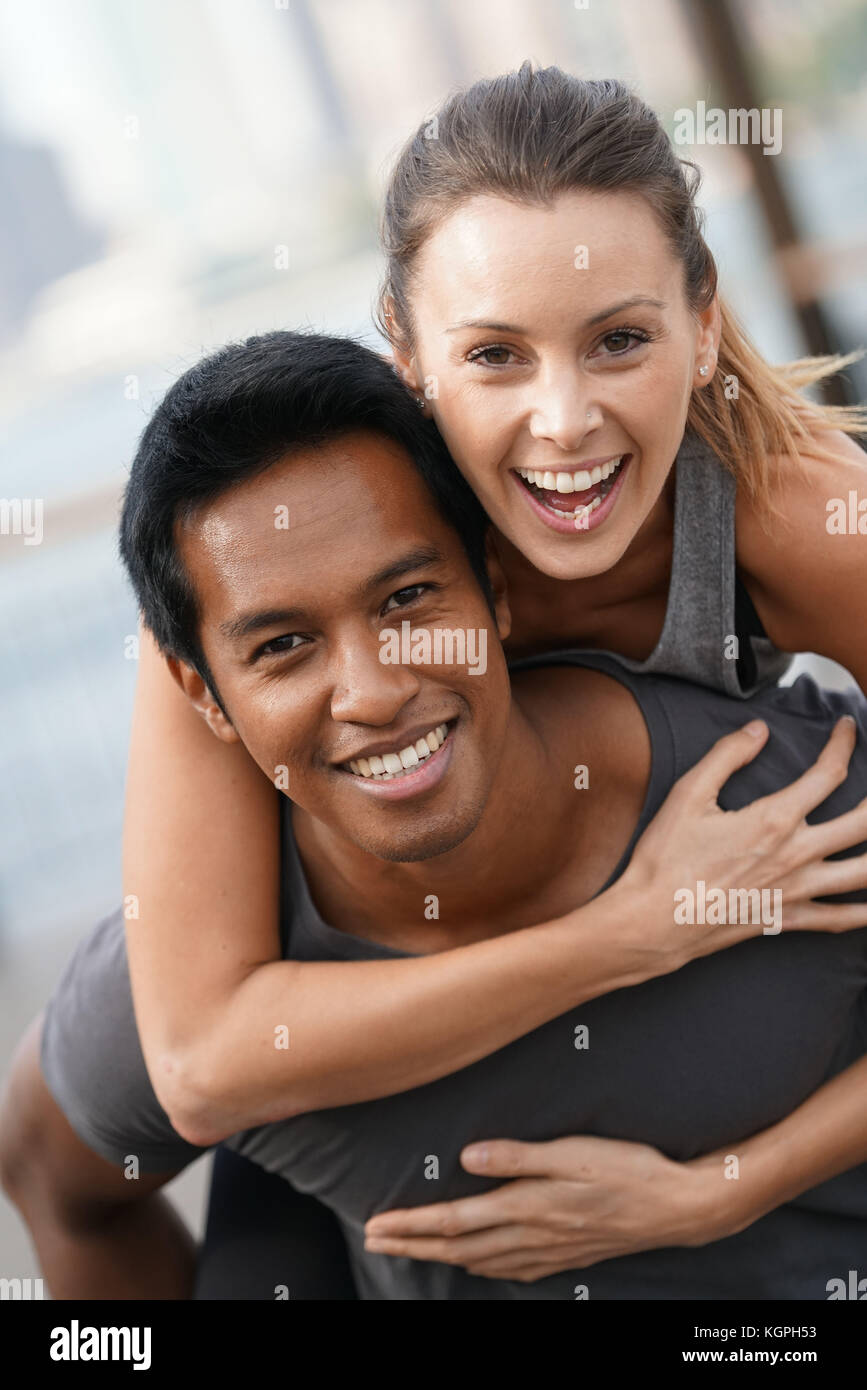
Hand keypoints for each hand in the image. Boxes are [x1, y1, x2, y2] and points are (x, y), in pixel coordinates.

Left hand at [363, 1136, 725, 1282]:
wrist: (679, 1207)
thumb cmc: (629, 1170)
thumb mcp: (573, 1152)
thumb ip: (518, 1156)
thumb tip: (467, 1158)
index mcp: (528, 1207)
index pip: (454, 1221)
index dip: (411, 1225)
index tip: (376, 1224)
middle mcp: (532, 1235)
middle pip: (457, 1247)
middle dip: (411, 1244)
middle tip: (373, 1240)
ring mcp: (549, 1251)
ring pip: (479, 1261)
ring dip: (437, 1256)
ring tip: (409, 1250)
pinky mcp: (565, 1255)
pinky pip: (509, 1269)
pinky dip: (479, 1267)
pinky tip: (475, 1264)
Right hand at [621, 715, 866, 973]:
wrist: (652, 922)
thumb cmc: (666, 857)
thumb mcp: (688, 795)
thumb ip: (726, 755)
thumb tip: (759, 729)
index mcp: (774, 820)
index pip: (828, 774)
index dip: (843, 744)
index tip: (846, 727)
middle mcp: (797, 855)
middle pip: (863, 823)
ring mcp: (797, 891)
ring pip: (863, 873)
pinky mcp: (788, 919)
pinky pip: (841, 919)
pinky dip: (864, 912)